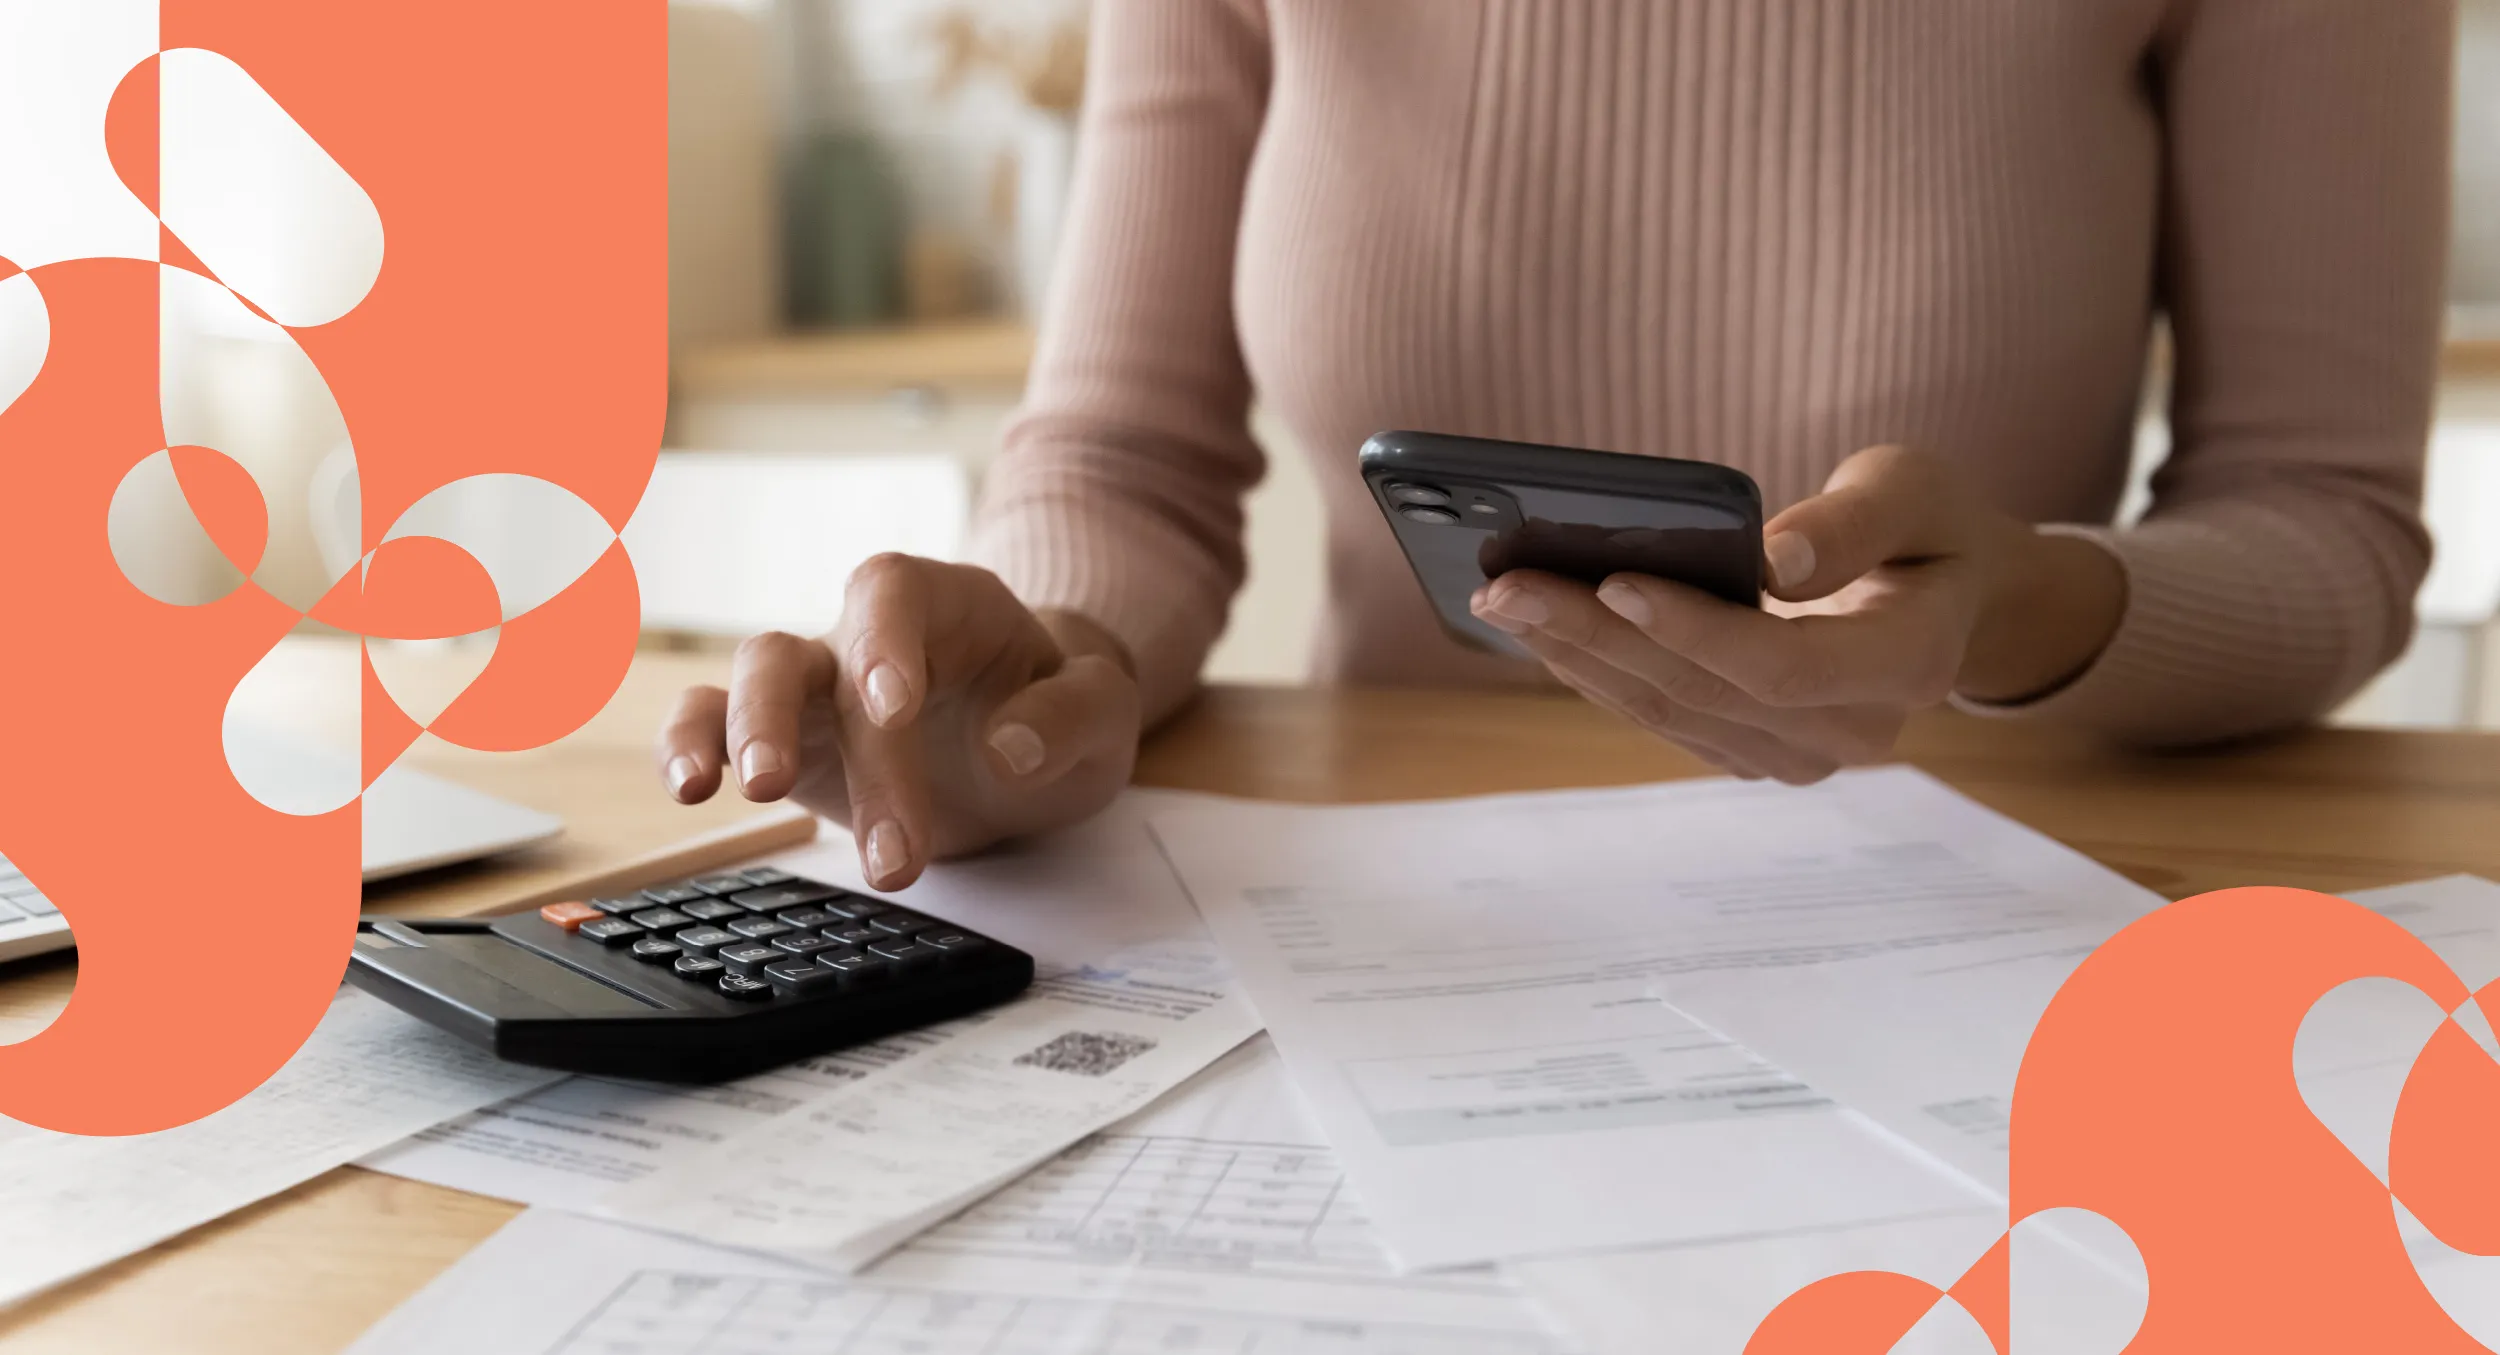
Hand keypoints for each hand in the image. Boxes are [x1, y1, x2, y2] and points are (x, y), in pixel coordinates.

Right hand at [655, 555, 1142, 888]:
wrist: (1032, 746)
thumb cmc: (1059, 713)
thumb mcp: (1104, 713)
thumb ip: (1071, 716)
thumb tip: (1007, 748)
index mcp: (947, 604)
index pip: (893, 591)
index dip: (881, 639)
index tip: (891, 706)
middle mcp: (869, 635)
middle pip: (814, 653)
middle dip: (823, 727)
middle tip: (861, 823)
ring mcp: (819, 685)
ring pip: (751, 677)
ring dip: (746, 735)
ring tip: (762, 797)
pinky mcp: (786, 739)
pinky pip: (712, 722)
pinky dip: (689, 746)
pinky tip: (691, 789)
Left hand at [1469, 445, 2125, 783]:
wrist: (1949, 597)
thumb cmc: (1930, 530)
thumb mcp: (1916, 491)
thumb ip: (1854, 522)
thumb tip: (1771, 558)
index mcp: (1907, 666)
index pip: (1780, 666)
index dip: (1692, 629)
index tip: (1614, 578)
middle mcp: (1851, 732)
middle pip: (1702, 694)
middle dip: (1597, 637)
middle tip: (1506, 583)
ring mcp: (1797, 754)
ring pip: (1669, 713)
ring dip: (1577, 658)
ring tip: (1502, 599)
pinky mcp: (1752, 751)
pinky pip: (1663, 717)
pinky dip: (1596, 671)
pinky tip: (1538, 627)